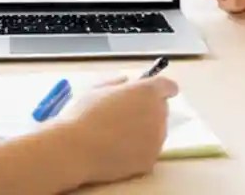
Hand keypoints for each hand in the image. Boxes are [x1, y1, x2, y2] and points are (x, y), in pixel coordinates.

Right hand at [62, 76, 179, 184]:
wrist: (76, 148)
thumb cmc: (83, 114)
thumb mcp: (97, 88)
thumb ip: (117, 83)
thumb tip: (127, 83)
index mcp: (147, 91)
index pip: (168, 87)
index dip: (160, 90)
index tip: (151, 95)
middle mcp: (158, 114)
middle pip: (161, 110)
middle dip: (148, 111)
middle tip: (125, 118)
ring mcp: (156, 139)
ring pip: (157, 132)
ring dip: (144, 132)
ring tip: (117, 137)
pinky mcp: (150, 160)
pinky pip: (148, 152)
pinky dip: (138, 151)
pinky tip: (118, 152)